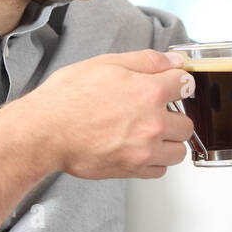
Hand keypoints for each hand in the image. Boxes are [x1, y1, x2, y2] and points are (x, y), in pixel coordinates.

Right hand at [13, 49, 195, 179]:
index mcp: (150, 91)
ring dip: (169, 142)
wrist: (43, 132)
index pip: (187, 85)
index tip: (172, 86)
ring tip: (148, 133)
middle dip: (175, 116)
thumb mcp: (106, 63)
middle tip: (156, 113)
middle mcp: (153, 122)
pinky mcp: (133, 169)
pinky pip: (160, 170)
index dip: (178, 83)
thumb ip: (146, 61)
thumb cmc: (67, 98)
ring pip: (179, 151)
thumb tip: (174, 61)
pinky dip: (154, 162)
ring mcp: (144, 149)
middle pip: (188, 123)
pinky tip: (138, 149)